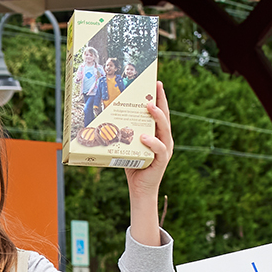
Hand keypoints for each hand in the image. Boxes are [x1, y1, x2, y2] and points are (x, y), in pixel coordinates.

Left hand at [124, 81, 172, 195]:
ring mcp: (165, 149)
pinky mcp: (162, 161)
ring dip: (157, 116)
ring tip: (150, 106)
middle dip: (161, 100)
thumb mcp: (128, 144)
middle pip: (165, 116)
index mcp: (158, 133)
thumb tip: (106, 116)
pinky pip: (159, 149)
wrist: (140, 188)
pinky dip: (152, 142)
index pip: (160, 112)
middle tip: (156, 87)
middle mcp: (164, 139)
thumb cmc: (133, 164)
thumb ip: (124, 132)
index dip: (160, 97)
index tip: (156, 82)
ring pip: (164, 129)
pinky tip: (144, 137)